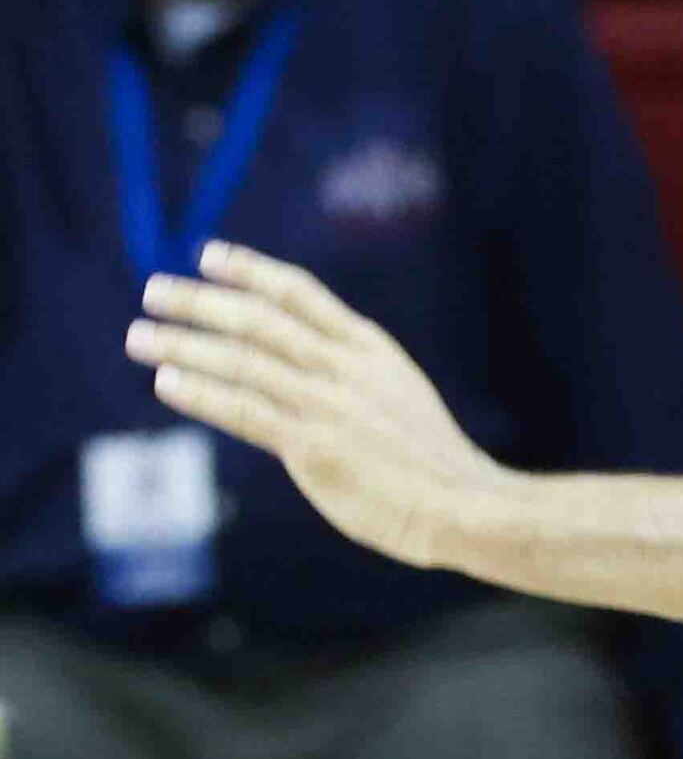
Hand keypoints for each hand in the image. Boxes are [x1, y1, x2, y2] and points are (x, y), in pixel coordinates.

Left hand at [128, 241, 507, 571]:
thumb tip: (302, 371)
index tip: (209, 255)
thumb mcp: (399, 396)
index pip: (301, 295)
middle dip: (202, 301)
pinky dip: (201, 393)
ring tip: (139, 335)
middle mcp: (346, 368)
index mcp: (371, 350)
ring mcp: (328, 405)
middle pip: (261, 320)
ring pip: (243, 360)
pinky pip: (244, 411)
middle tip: (155, 290)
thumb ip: (353, 378)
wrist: (466, 503)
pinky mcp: (313, 446)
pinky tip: (168, 380)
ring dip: (184, 344)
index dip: (251, 270)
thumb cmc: (433, 461)